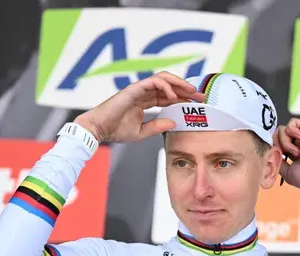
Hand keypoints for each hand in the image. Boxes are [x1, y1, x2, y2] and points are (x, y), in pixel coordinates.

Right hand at [74, 71, 205, 143]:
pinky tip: (174, 95)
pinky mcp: (134, 89)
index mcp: (145, 101)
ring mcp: (139, 89)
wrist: (98, 129)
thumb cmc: (115, 130)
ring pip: (163, 78)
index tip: (197, 104)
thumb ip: (157, 126)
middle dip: (186, 89)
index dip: (183, 98)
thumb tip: (174, 122)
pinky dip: (165, 86)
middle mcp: (143, 93)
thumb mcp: (142, 132)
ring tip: (191, 91)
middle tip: (201, 96)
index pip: (168, 96)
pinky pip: (153, 82)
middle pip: (169, 85)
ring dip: (179, 83)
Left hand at [273, 118, 299, 196]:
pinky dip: (291, 131)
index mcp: (293, 154)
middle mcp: (297, 144)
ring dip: (285, 142)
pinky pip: (291, 124)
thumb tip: (270, 153)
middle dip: (276, 144)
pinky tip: (299, 139)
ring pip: (281, 130)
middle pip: (276, 136)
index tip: (275, 156)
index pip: (276, 145)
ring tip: (297, 153)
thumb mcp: (287, 173)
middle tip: (285, 154)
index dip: (273, 148)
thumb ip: (278, 162)